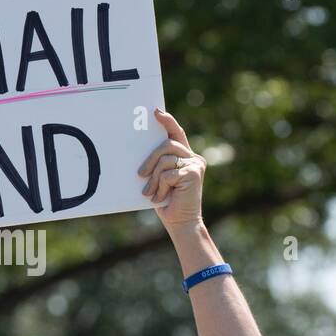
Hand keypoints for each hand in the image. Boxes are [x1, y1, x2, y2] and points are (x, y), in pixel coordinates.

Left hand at [138, 109, 205, 229]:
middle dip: (150, 159)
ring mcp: (195, 164)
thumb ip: (158, 164)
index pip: (176, 133)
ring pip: (165, 160)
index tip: (156, 112)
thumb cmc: (167, 201)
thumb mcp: (159, 179)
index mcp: (185, 156)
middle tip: (140, 175)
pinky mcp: (194, 173)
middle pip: (166, 145)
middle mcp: (193, 157)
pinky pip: (167, 173)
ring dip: (153, 179)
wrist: (180, 222)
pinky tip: (161, 197)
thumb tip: (140, 149)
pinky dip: (160, 187)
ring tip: (150, 192)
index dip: (167, 121)